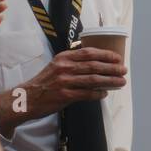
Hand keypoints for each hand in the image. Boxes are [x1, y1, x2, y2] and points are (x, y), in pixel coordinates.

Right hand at [0, 47, 125, 126]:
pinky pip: (87, 94)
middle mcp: (64, 67)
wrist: (27, 98)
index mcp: (63, 57)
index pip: (88, 52)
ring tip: (121, 82)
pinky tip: (105, 93)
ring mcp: (64, 82)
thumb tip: (95, 63)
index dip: (105, 54)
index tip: (117, 57)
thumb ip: (72, 62)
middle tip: (123, 70)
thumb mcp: (56, 66)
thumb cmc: (44, 83)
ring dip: (110, 81)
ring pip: (93, 80)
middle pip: (94, 66)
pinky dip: (98, 94)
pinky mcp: (64, 95)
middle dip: (112, 68)